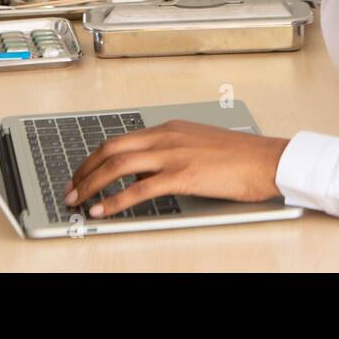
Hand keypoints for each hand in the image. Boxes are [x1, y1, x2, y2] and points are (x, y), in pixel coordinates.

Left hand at [63, 120, 290, 217]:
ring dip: (93, 184)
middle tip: (71, 189)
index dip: (94, 158)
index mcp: (169, 128)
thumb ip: (167, 157)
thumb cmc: (240, 157)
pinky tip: (104, 210)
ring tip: (78, 201)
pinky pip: (140, 190)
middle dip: (84, 170)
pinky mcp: (183, 175)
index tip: (81, 174)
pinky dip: (117, 200)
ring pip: (119, 166)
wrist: (267, 159)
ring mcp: (174, 154)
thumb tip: (142, 176)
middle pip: (111, 149)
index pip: (120, 140)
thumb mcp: (196, 147)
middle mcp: (166, 137)